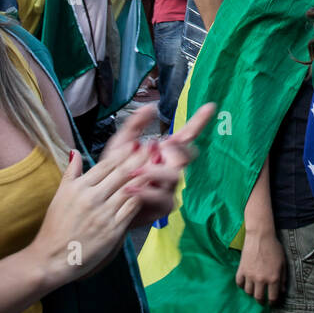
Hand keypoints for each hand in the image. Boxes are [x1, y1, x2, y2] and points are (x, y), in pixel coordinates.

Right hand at [29, 146, 145, 286]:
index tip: (136, 142)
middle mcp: (91, 198)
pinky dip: (143, 196)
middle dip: (138, 158)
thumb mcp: (59, 195)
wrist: (52, 258)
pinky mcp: (112, 230)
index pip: (106, 164)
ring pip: (129, 188)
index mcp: (79, 187)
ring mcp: (103, 214)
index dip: (123, 152)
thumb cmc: (55, 227)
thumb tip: (74, 151)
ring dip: (145, 174)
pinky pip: (131, 209)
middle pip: (120, 173)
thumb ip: (71, 172)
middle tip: (152, 147)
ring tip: (156, 163)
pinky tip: (152, 188)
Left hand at [102, 102, 215, 226]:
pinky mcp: (163, 206)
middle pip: (186, 156)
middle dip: (173, 150)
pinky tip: (130, 188)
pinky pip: (162, 198)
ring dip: (155, 171)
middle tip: (153, 148)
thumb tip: (151, 107)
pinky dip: (146, 192)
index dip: (199, 121)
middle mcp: (171, 168)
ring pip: (175, 176)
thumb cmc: (115, 172)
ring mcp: (169, 188)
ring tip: (134, 171)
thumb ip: (135, 125)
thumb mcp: (121, 144)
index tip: (210, 106)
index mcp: (164, 151)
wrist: (104, 201)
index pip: (187, 135)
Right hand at [237, 229, 285, 304]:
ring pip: (248, 292)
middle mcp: (261, 279)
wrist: (260, 236)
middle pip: (258, 298)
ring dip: (252, 292)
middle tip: (262, 300)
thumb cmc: (274, 248)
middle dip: (261, 301)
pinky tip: (245, 283)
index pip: (272, 297)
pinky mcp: (241, 270)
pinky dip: (242, 285)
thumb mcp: (283, 263)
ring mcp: (250, 275)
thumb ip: (283, 278)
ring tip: (254, 290)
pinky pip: (239, 283)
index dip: (272, 302)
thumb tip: (282, 291)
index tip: (271, 302)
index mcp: (273, 278)